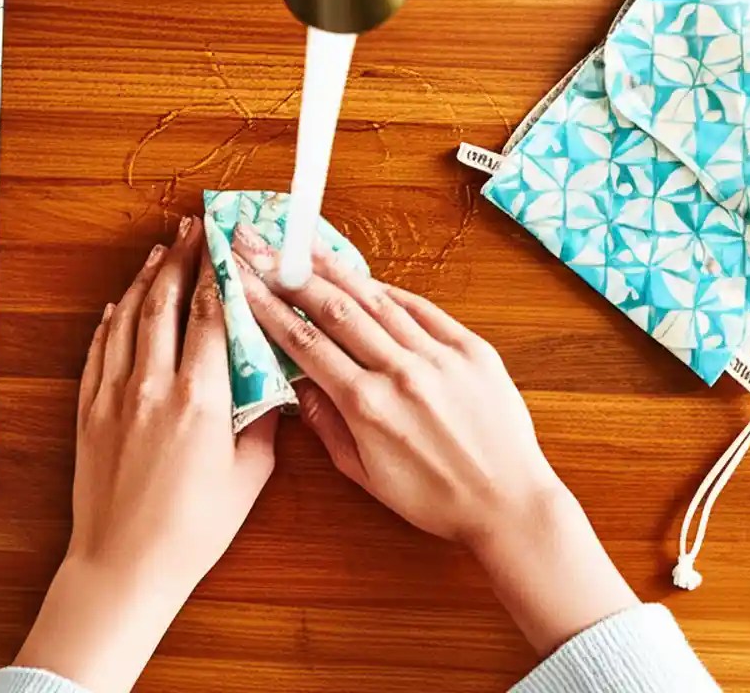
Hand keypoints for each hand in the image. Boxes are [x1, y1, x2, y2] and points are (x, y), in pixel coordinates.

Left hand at [14, 217, 277, 691]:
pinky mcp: (88, 411)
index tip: (227, 241)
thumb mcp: (249, 476)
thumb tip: (271, 390)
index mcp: (199, 398)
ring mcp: (114, 394)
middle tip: (194, 226)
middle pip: (166, 302)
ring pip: (128, 317)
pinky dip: (111, 319)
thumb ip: (262, 424)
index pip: (210, 314)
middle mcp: (152, 385)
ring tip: (162, 249)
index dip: (219, 271)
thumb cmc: (193, 529)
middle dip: (182, 257)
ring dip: (146, 278)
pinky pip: (98, 349)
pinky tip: (120, 303)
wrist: (124, 563)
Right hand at [233, 227, 637, 654]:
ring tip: (304, 247)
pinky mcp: (472, 348)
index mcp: (367, 405)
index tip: (242, 282)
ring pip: (377, 300)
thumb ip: (326, 425)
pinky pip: (422, 309)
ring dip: (336, 270)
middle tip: (261, 249)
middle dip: (291, 276)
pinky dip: (389, 291)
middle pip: (335, 309)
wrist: (508, 502)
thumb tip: (298, 382)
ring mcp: (439, 355)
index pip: (304, 343)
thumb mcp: (365, 475)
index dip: (268, 308)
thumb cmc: (434, 498)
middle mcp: (400, 372)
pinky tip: (364, 278)